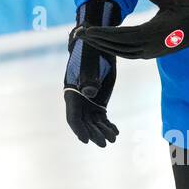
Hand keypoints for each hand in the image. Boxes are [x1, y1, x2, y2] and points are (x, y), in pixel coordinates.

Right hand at [63, 0, 120, 146]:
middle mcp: (78, 99)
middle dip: (93, 133)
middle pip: (84, 122)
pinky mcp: (98, 100)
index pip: (72, 116)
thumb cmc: (91, 50)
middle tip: (104, 143)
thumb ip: (88, 75)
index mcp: (72, 91)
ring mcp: (88, 101)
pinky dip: (108, 125)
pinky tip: (116, 131)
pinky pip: (102, 117)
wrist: (98, 45)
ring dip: (102, 131)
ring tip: (113, 138)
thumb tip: (89, 92)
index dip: (78, 129)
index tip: (86, 140)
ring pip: (94, 122)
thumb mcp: (90, 61)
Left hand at [74, 0, 188, 59]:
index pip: (121, 36)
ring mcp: (154, 51)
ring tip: (90, 40)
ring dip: (106, 47)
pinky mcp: (156, 52)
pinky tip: (108, 44)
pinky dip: (117, 50)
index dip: (103, 34)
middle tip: (80, 35)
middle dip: (98, 42)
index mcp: (154, 32)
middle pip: (118, 47)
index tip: (87, 31)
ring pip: (124, 53)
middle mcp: (152, 45)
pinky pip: (132, 54)